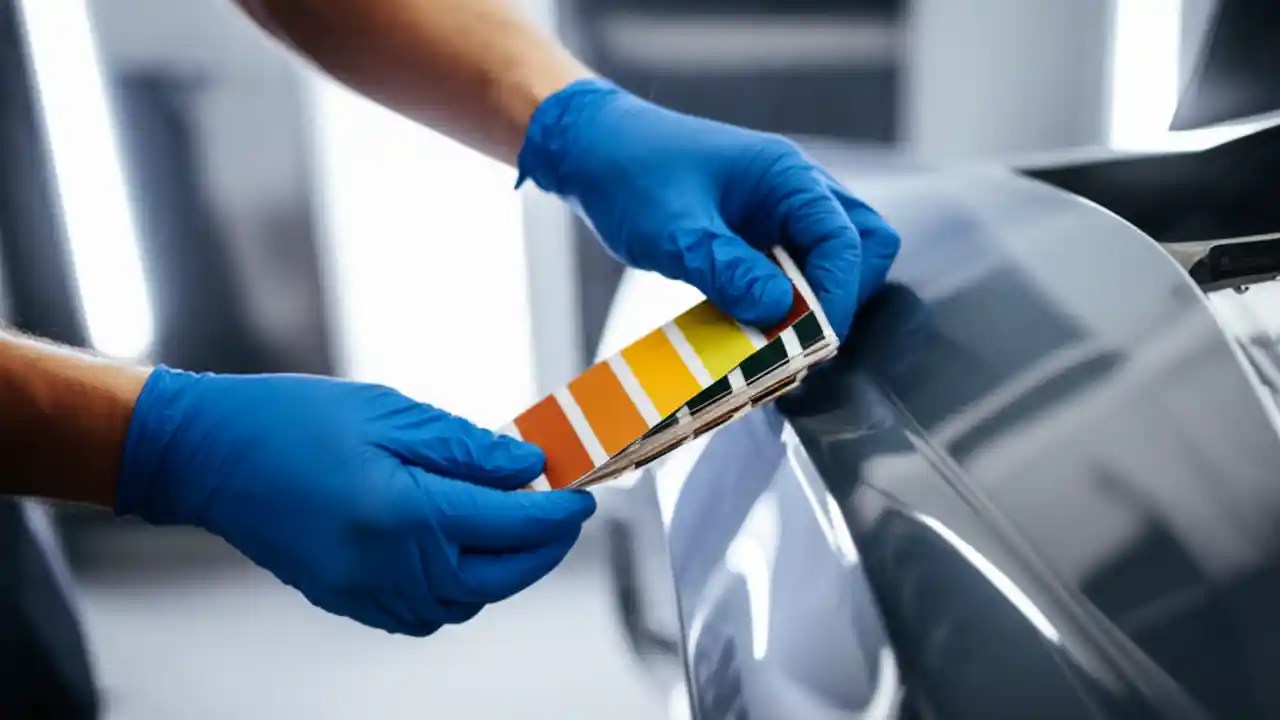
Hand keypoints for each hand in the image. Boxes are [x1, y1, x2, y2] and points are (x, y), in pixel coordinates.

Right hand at [117, 367, 595, 636]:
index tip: (584, 494)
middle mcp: (390, 567)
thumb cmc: (291, 420)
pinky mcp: (350, 600)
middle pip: (500, 576)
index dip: (559, 511)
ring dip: (505, 569)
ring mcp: (367, 592)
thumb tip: (529, 469)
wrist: (210, 456)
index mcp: (404, 514)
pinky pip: (428, 612)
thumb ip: (469, 449)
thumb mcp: (392, 413)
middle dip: (544, 547)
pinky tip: (465, 548)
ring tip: (517, 523)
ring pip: (467, 600)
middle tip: (564, 512)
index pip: (512, 526)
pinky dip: (461, 587)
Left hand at [517, 79, 900, 339]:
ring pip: (833, 261)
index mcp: (786, 176)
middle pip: (862, 246)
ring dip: (817, 302)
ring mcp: (780, 212)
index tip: (813, 342)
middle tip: (805, 339)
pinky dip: (788, 303)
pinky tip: (759, 329)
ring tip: (782, 340)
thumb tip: (780, 313)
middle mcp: (795, 190)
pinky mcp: (758, 234)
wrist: (593, 151)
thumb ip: (727, 270)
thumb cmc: (630, 176)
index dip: (838, 296)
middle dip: (844, 296)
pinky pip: (796, 270)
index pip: (847, 241)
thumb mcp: (674, 231)